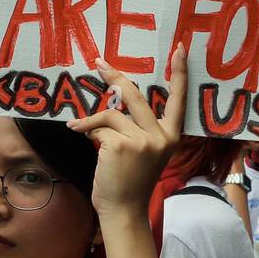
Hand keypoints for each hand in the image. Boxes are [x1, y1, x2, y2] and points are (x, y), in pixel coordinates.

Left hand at [65, 44, 186, 218]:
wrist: (123, 210)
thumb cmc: (129, 181)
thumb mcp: (142, 152)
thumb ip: (136, 130)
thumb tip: (112, 106)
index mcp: (170, 136)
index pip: (179, 100)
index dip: (180, 73)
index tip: (179, 48)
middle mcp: (161, 136)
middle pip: (136, 95)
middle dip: (115, 76)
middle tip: (99, 63)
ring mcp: (143, 140)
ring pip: (111, 114)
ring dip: (91, 121)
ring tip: (79, 129)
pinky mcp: (123, 145)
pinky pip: (99, 127)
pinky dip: (86, 130)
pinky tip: (82, 138)